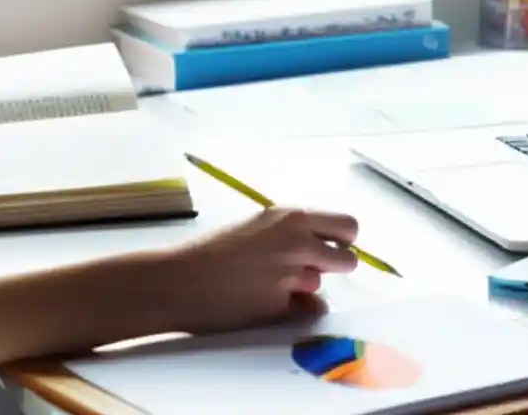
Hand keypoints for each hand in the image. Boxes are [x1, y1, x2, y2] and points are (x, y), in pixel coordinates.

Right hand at [161, 208, 359, 333]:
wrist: (178, 280)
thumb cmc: (210, 251)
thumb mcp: (256, 226)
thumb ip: (290, 234)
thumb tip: (317, 247)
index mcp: (291, 217)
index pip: (347, 225)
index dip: (343, 239)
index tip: (331, 245)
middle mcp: (297, 244)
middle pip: (348, 259)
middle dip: (336, 266)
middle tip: (311, 269)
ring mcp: (291, 276)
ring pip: (320, 285)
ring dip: (302, 287)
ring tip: (265, 284)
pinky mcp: (282, 307)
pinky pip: (305, 309)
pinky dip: (292, 309)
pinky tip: (263, 302)